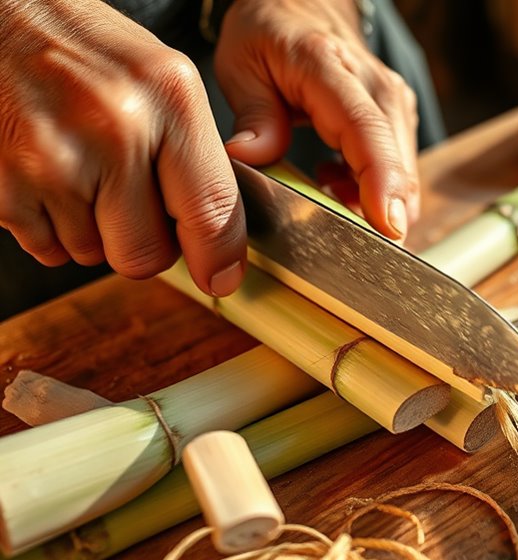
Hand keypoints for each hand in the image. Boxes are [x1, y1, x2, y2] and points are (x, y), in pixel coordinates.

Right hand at [0, 0, 246, 295]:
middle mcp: (115, 129)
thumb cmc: (80, 46)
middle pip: (147, 253)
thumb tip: (219, 243)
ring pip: (92, 255)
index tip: (220, 279)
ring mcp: (53, 159)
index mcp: (169, 99)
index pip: (211, 210)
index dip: (218, 259)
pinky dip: (48, 226)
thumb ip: (195, 157)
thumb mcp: (162, 81)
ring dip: (91, 231)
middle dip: (142, 244)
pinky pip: (44, 246)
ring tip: (79, 171)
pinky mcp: (5, 183)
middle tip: (128, 201)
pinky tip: (46, 174)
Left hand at [215, 0, 419, 240]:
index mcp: (330, 69)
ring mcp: (395, 103)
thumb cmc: (269, 36)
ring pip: (403, 174)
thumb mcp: (242, 63)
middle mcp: (376, 86)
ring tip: (323, 189)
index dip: (382, 180)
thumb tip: (252, 157)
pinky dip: (372, 191)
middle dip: (381, 212)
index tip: (388, 224)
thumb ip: (254, 113)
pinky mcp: (400, 119)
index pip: (367, 129)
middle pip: (397, 163)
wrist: (301, 7)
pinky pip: (398, 171)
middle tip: (335, 236)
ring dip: (372, 203)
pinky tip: (334, 181)